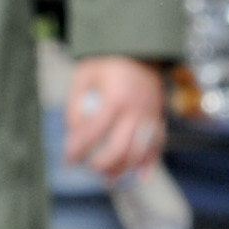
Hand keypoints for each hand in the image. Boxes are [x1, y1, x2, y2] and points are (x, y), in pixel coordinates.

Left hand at [62, 55, 166, 178]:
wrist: (138, 51)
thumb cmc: (107, 63)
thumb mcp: (83, 76)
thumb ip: (75, 104)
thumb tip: (72, 133)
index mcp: (116, 98)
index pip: (95, 132)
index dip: (80, 148)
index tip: (69, 159)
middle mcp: (136, 109)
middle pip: (120, 148)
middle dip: (102, 164)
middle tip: (90, 168)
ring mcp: (150, 115)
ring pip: (139, 152)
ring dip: (123, 168)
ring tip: (107, 178)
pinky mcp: (159, 118)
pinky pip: (157, 146)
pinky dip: (149, 164)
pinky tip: (138, 177)